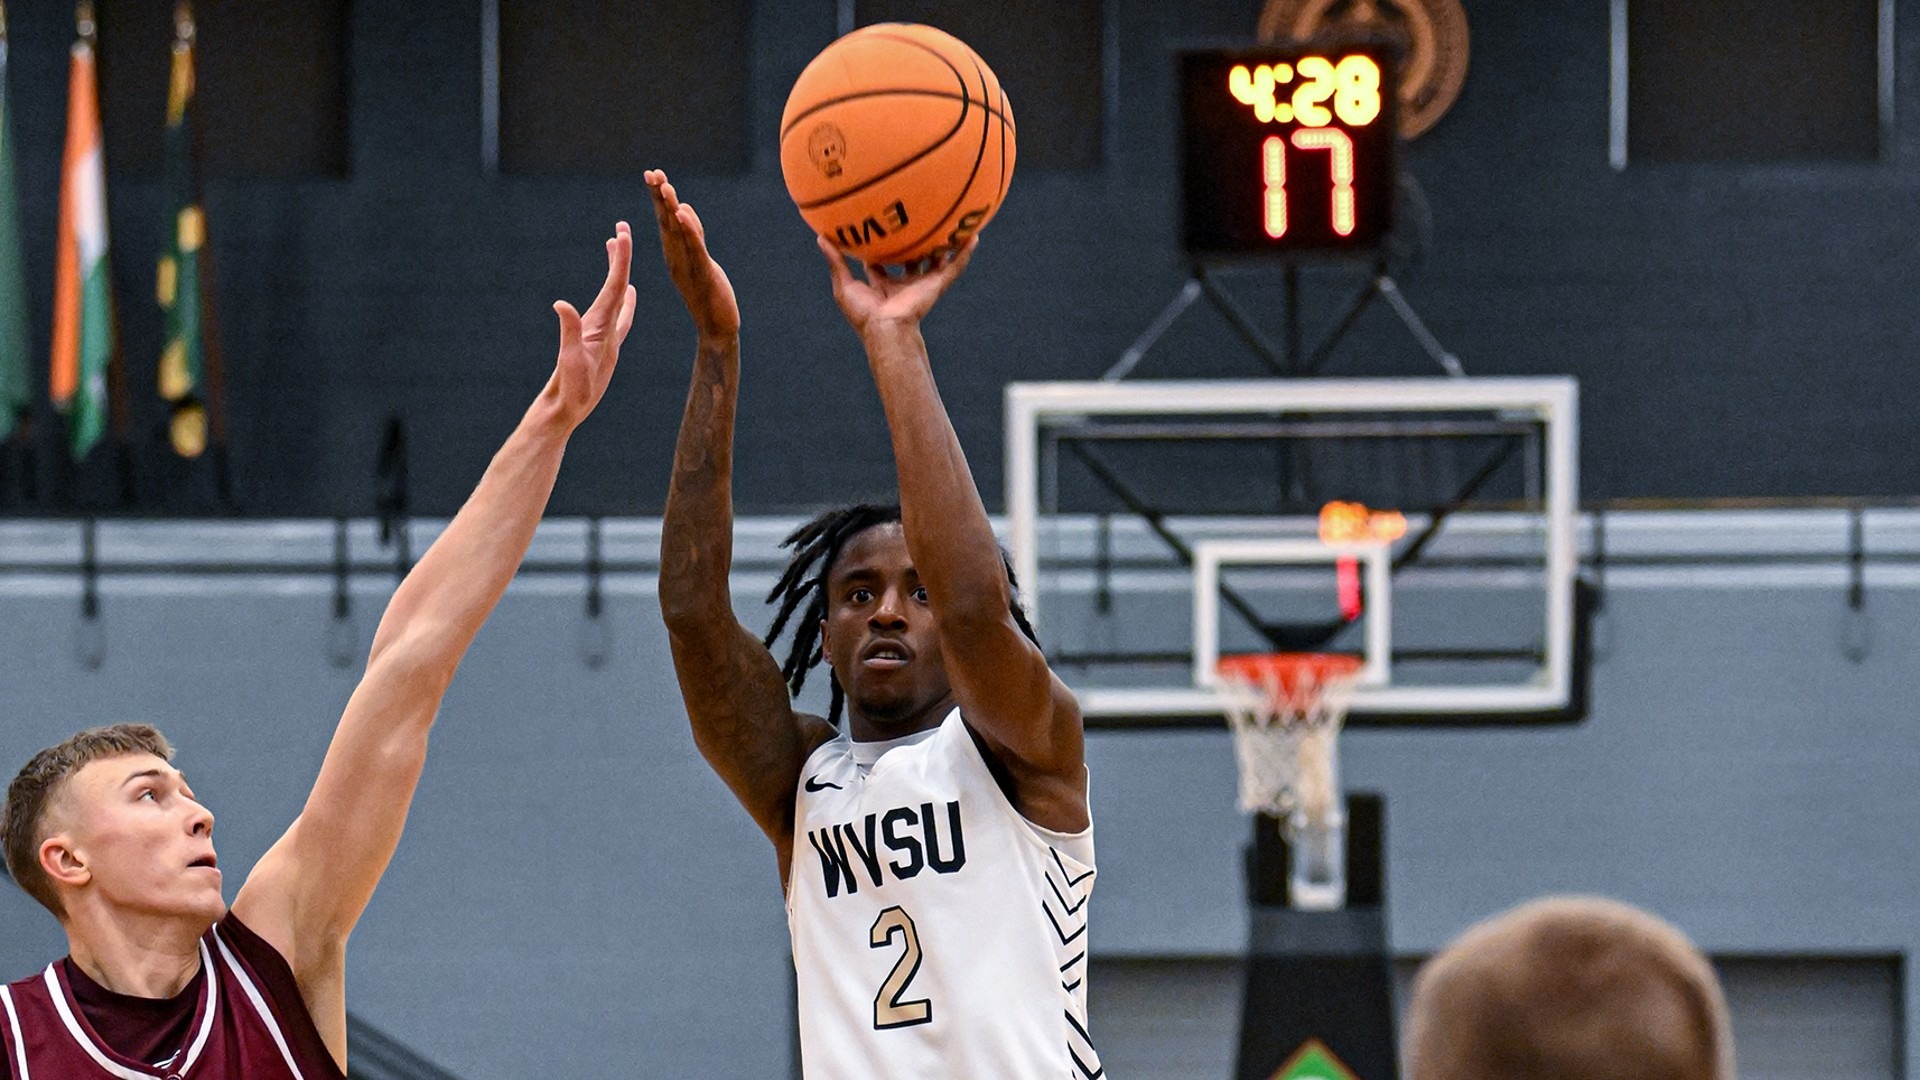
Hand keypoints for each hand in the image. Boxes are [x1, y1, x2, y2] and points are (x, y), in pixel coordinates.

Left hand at [548, 222, 637, 429]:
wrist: (565, 406)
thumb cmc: (569, 388)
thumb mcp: (571, 361)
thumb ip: (568, 332)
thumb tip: (560, 304)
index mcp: (597, 323)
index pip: (613, 285)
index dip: (620, 260)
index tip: (623, 233)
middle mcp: (600, 322)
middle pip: (614, 282)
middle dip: (620, 255)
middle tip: (622, 227)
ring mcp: (605, 332)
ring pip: (617, 294)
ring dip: (619, 270)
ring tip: (620, 247)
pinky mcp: (609, 345)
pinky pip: (623, 317)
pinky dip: (629, 302)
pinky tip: (632, 294)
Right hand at [648, 169, 740, 339]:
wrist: (717, 329)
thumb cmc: (709, 295)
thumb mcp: (700, 259)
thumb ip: (694, 236)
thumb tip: (684, 210)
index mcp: (674, 254)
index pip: (664, 220)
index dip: (658, 197)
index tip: (652, 174)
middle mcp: (676, 258)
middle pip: (665, 222)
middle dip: (659, 196)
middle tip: (651, 172)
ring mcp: (688, 266)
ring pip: (677, 233)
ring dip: (670, 208)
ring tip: (665, 186)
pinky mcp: (703, 274)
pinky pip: (694, 248)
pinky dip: (689, 230)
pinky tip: (682, 214)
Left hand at [816, 235, 976, 340]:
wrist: (886, 328)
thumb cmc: (864, 314)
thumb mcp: (844, 285)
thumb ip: (836, 262)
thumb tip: (820, 238)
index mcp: (883, 287)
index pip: (881, 265)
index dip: (878, 249)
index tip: (878, 231)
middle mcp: (904, 284)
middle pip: (910, 261)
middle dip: (912, 245)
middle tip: (914, 222)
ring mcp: (922, 284)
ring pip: (934, 261)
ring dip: (942, 245)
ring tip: (949, 224)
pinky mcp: (936, 285)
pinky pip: (954, 266)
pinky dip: (964, 253)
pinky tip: (973, 236)